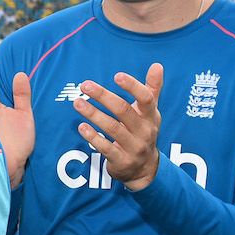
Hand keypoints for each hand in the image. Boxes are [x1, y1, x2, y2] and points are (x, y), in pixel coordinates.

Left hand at [72, 63, 163, 191]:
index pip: (146, 98)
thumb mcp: (150, 113)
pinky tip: (81, 126)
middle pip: (124, 110)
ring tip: (77, 102)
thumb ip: (152, 89)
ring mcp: (133, 147)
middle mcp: (144, 130)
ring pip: (112, 128)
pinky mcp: (121, 160)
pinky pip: (105, 147)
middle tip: (85, 85)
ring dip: (93, 114)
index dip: (132, 86)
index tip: (116, 75)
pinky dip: (93, 137)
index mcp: (151, 116)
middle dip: (103, 96)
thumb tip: (157, 65)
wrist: (145, 169)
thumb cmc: (143, 132)